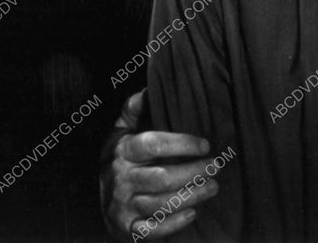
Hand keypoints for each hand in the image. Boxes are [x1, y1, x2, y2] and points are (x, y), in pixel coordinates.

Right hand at [101, 90, 218, 240]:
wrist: (101, 200)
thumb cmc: (120, 158)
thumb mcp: (120, 130)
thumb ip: (133, 109)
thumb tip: (148, 88)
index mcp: (122, 150)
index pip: (153, 144)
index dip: (182, 143)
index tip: (205, 144)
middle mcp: (121, 178)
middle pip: (162, 177)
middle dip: (193, 172)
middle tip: (216, 166)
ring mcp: (123, 206)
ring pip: (161, 203)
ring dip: (191, 196)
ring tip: (213, 186)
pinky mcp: (128, 229)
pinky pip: (152, 230)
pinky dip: (174, 223)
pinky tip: (194, 212)